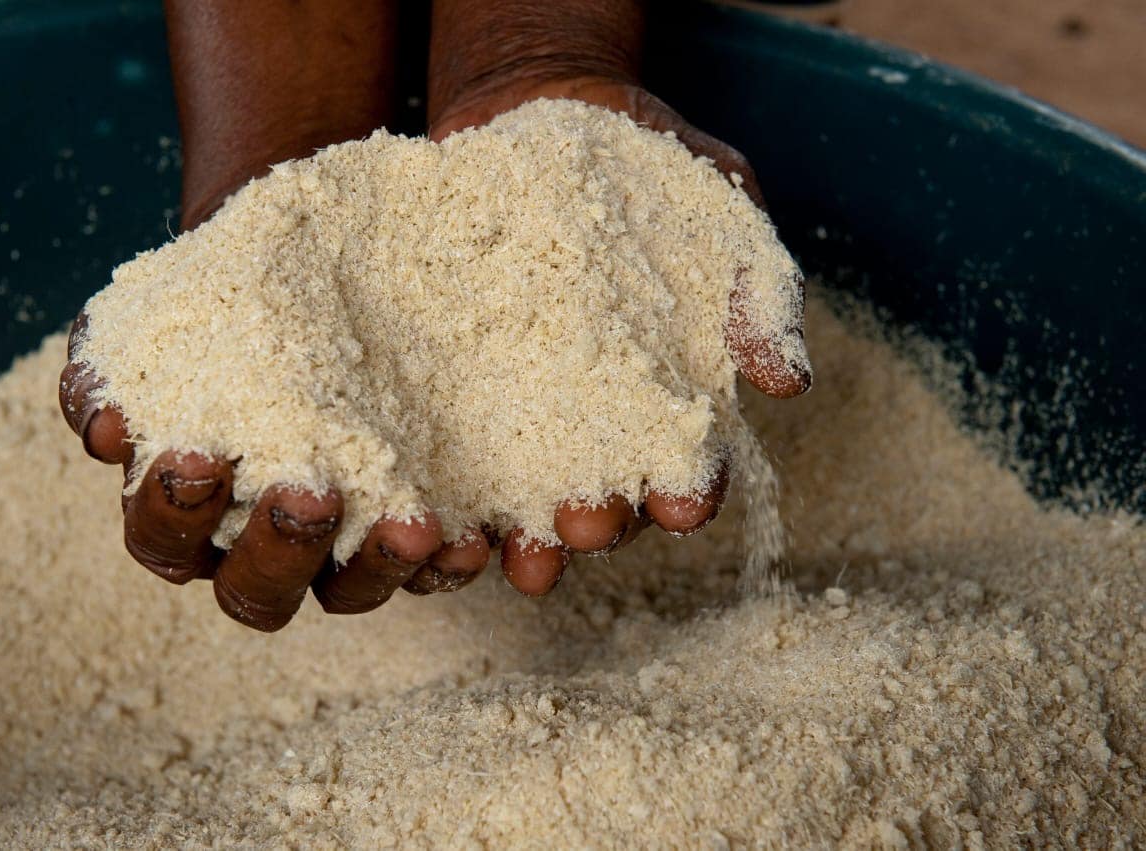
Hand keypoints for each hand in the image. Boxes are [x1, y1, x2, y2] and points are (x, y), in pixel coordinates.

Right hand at [58, 0, 493, 632]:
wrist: (321, 254)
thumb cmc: (228, 289)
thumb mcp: (162, 310)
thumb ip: (114, 367)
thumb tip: (103, 428)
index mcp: (191, 509)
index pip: (166, 538)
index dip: (175, 512)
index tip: (198, 454)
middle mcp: (265, 544)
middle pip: (261, 591)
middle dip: (282, 549)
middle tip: (310, 491)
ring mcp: (346, 544)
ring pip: (358, 590)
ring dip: (386, 567)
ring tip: (418, 524)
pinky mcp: (421, 523)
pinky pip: (444, 564)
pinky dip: (466, 557)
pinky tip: (488, 533)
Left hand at [426, 0, 810, 594]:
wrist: (538, 106)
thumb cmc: (646, 159)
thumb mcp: (720, 203)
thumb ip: (757, 288)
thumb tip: (786, 384)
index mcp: (668, 391)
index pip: (687, 462)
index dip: (689, 489)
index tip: (682, 504)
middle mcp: (596, 416)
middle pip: (605, 495)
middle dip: (601, 522)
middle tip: (585, 526)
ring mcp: (521, 405)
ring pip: (526, 493)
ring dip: (526, 533)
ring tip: (519, 554)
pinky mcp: (455, 384)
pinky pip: (450, 451)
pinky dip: (451, 491)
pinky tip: (439, 513)